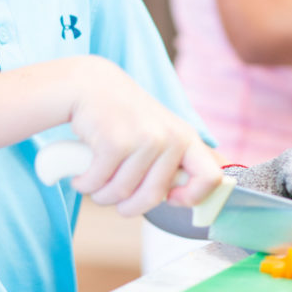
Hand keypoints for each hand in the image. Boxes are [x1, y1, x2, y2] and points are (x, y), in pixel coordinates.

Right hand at [65, 56, 221, 215]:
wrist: (90, 84)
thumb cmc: (123, 116)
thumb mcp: (159, 132)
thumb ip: (174, 161)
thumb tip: (189, 198)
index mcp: (185, 138)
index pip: (210, 177)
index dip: (192, 197)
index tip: (170, 199)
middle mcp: (170, 137)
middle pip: (153, 197)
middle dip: (128, 207)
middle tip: (115, 200)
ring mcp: (144, 138)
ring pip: (122, 193)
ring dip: (101, 195)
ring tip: (95, 180)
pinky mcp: (115, 141)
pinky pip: (98, 183)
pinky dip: (84, 184)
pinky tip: (81, 174)